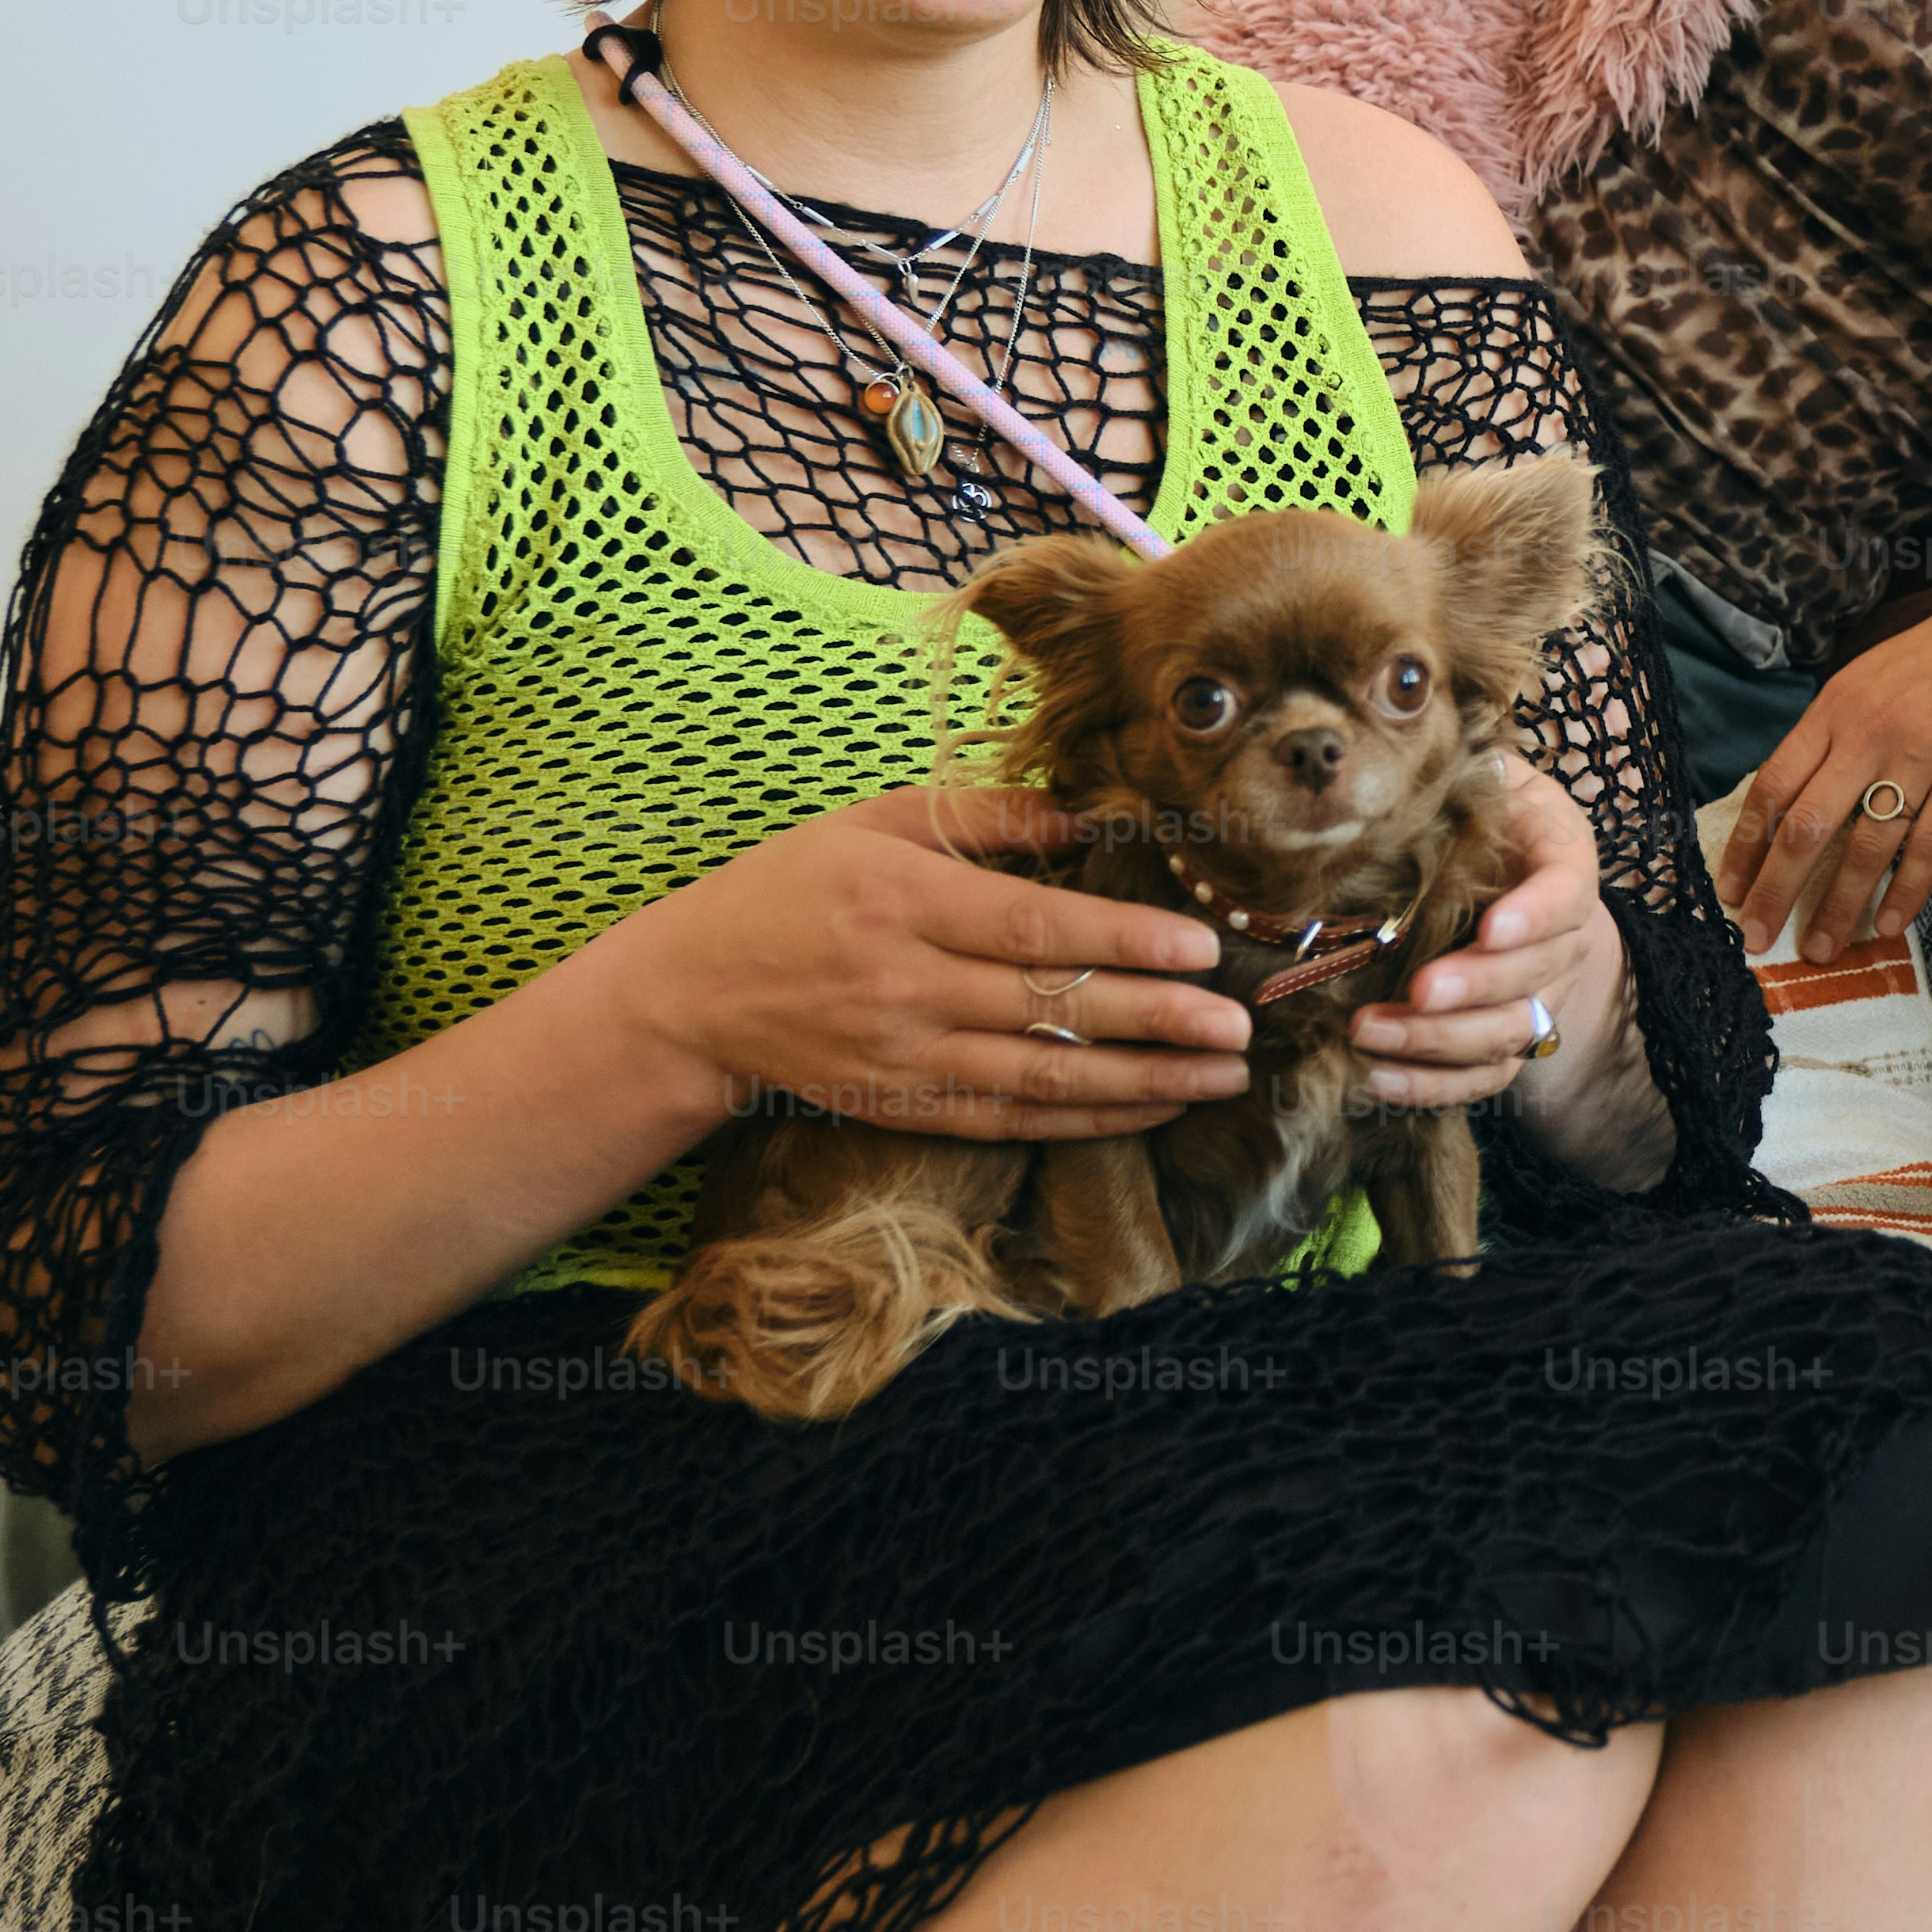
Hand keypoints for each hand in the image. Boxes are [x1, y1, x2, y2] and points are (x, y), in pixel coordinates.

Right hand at [601, 787, 1251, 1140]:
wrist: (690, 995)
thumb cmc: (791, 890)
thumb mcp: (873, 824)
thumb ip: (983, 815)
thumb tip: (1087, 811)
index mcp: (906, 902)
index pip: (1037, 930)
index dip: (1126, 943)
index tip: (1202, 949)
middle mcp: (908, 986)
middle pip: (1053, 1009)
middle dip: (1158, 1020)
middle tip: (1241, 1024)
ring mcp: (904, 1058)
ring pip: (1043, 1077)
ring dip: (1143, 1080)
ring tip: (1222, 1073)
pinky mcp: (902, 1107)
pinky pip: (1010, 1120)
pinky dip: (1086, 1120)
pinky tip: (1152, 1107)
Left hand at [1373, 767, 1661, 1168]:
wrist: (1515, 878)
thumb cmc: (1487, 814)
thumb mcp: (1491, 777)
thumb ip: (1468, 772)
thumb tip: (1399, 757)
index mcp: (1564, 863)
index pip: (1565, 893)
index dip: (1535, 916)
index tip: (1491, 928)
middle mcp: (1564, 939)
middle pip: (1534, 976)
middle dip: (1475, 988)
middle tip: (1417, 990)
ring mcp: (1539, 997)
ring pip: (1507, 1036)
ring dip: (1440, 1042)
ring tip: (1369, 1034)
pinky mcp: (1506, 1041)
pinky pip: (1481, 1079)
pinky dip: (1431, 1086)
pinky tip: (1375, 1078)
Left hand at [1712, 555, 1931, 957]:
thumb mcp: (1868, 680)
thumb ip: (1832, 733)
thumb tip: (1793, 798)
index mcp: (1834, 710)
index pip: (1773, 785)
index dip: (1746, 844)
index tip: (1729, 891)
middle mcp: (1868, 735)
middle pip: (1807, 825)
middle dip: (1776, 890)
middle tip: (1754, 938)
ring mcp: (1920, 757)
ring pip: (1866, 847)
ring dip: (1839, 906)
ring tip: (1821, 950)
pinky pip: (1930, 846)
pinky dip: (1907, 891)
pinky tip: (1889, 926)